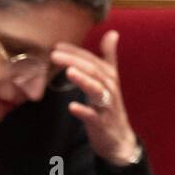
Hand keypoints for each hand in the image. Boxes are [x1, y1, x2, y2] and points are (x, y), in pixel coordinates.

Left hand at [52, 30, 140, 166]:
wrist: (120, 141)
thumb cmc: (111, 108)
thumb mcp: (110, 81)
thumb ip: (109, 57)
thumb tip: (113, 33)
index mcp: (109, 79)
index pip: (93, 61)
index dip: (76, 52)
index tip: (58, 46)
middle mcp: (110, 91)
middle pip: (95, 72)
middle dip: (76, 62)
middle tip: (55, 55)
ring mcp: (107, 108)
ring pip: (97, 91)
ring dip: (84, 81)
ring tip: (69, 72)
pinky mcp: (102, 125)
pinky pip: (94, 117)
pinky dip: (84, 112)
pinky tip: (72, 107)